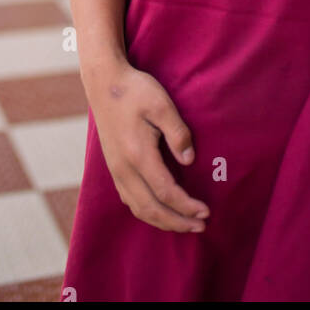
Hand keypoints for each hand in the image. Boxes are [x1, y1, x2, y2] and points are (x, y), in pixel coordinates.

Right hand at [84, 59, 209, 232]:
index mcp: (137, 154)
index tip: (205, 211)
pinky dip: (147, 211)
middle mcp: (123, 168)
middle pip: (151, 208)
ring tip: (184, 223)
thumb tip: (189, 161)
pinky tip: (160, 209)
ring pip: (138, 208)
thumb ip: (178, 132)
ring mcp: (115, 169)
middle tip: (200, 226)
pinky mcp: (113, 166)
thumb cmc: (135, 90)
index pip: (165, 191)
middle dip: (177, 222)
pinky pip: (129, 199)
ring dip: (162, 220)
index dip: (186, 206)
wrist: (103, 82)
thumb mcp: (162, 104)